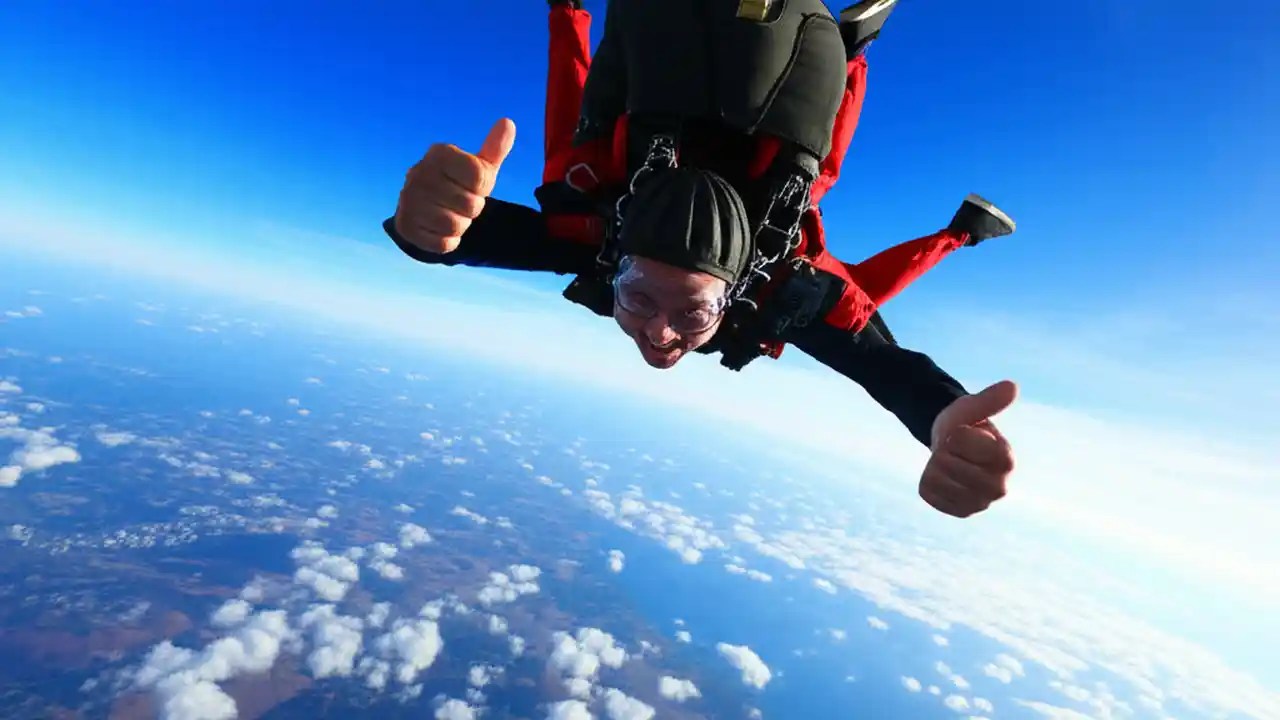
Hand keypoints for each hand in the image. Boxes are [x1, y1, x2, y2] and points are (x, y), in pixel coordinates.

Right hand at [394, 117, 516, 254]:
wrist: (425, 205)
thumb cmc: (457, 182)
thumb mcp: (479, 167)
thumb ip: (494, 149)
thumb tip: (508, 123)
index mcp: (438, 153)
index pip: (480, 178)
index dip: (483, 188)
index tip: (472, 185)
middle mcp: (418, 173)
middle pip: (471, 205)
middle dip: (472, 209)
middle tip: (459, 202)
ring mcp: (408, 200)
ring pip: (456, 226)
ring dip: (460, 226)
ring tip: (450, 213)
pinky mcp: (405, 226)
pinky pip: (443, 244)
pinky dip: (448, 241)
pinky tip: (439, 227)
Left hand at [919, 380, 1017, 517]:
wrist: (953, 446)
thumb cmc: (967, 425)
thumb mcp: (973, 408)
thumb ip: (990, 400)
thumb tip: (1011, 386)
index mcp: (1007, 460)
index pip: (962, 443)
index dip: (956, 435)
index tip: (963, 434)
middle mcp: (1000, 487)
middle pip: (948, 465)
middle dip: (944, 451)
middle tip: (954, 450)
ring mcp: (981, 503)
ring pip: (937, 480)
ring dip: (934, 466)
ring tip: (950, 462)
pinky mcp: (962, 512)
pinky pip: (929, 493)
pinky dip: (929, 482)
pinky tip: (944, 478)